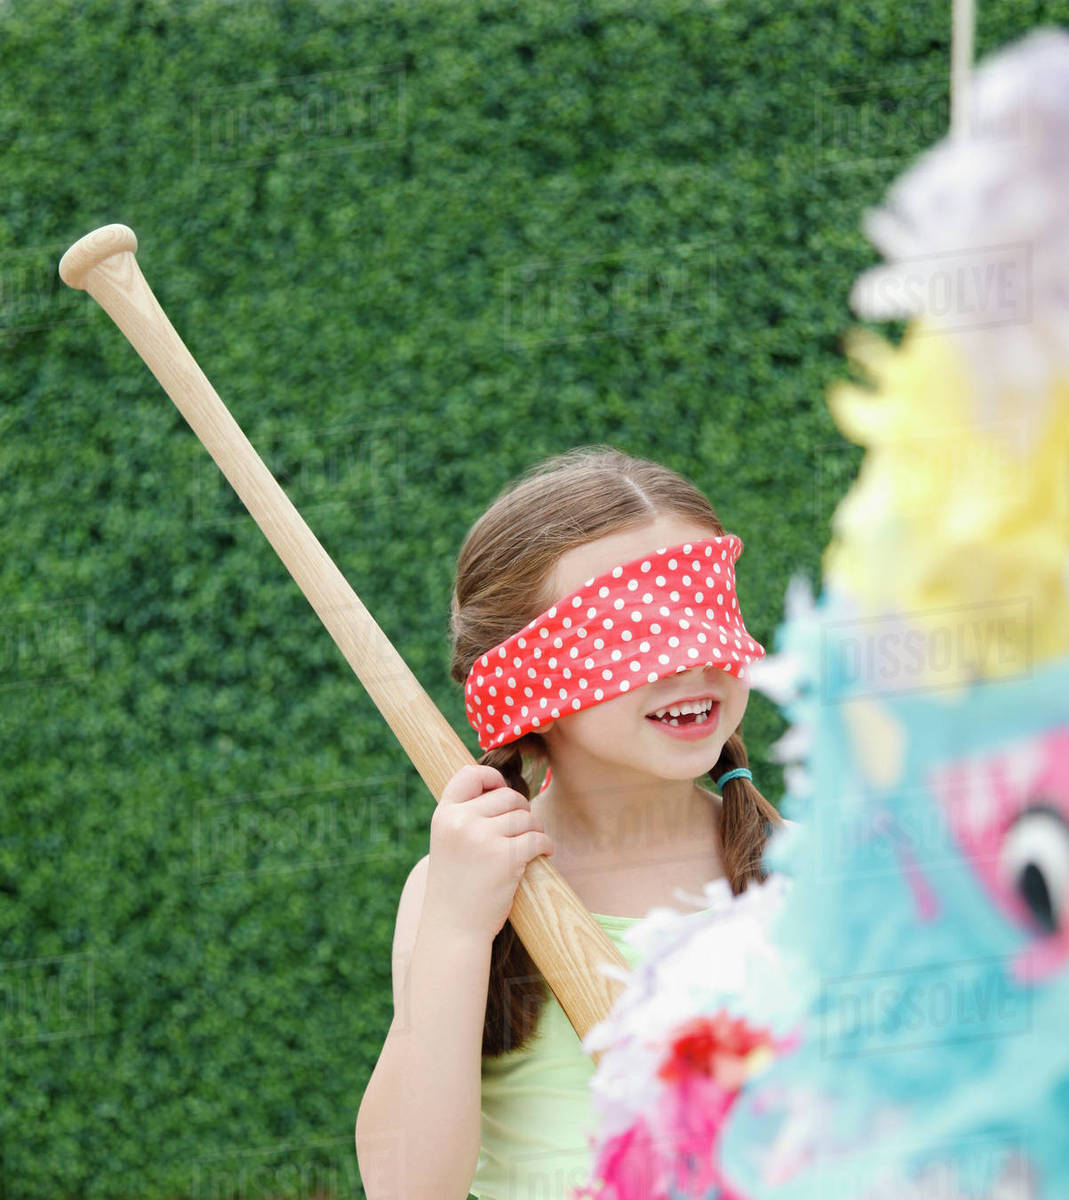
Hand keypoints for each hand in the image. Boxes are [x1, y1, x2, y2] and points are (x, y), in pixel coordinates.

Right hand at [424, 764, 554, 943]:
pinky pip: (537, 838)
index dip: (492, 777)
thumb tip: (502, 789)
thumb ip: (465, 815)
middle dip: (521, 810)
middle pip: (508, 796)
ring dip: (535, 830)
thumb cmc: (454, 886)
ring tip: (530, 845)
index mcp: (444, 815)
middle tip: (521, 829)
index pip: (470, 774)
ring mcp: (483, 838)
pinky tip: (543, 853)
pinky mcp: (507, 858)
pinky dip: (545, 845)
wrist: (452, 929)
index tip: (502, 790)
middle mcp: (461, 822)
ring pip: (526, 818)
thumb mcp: (447, 842)